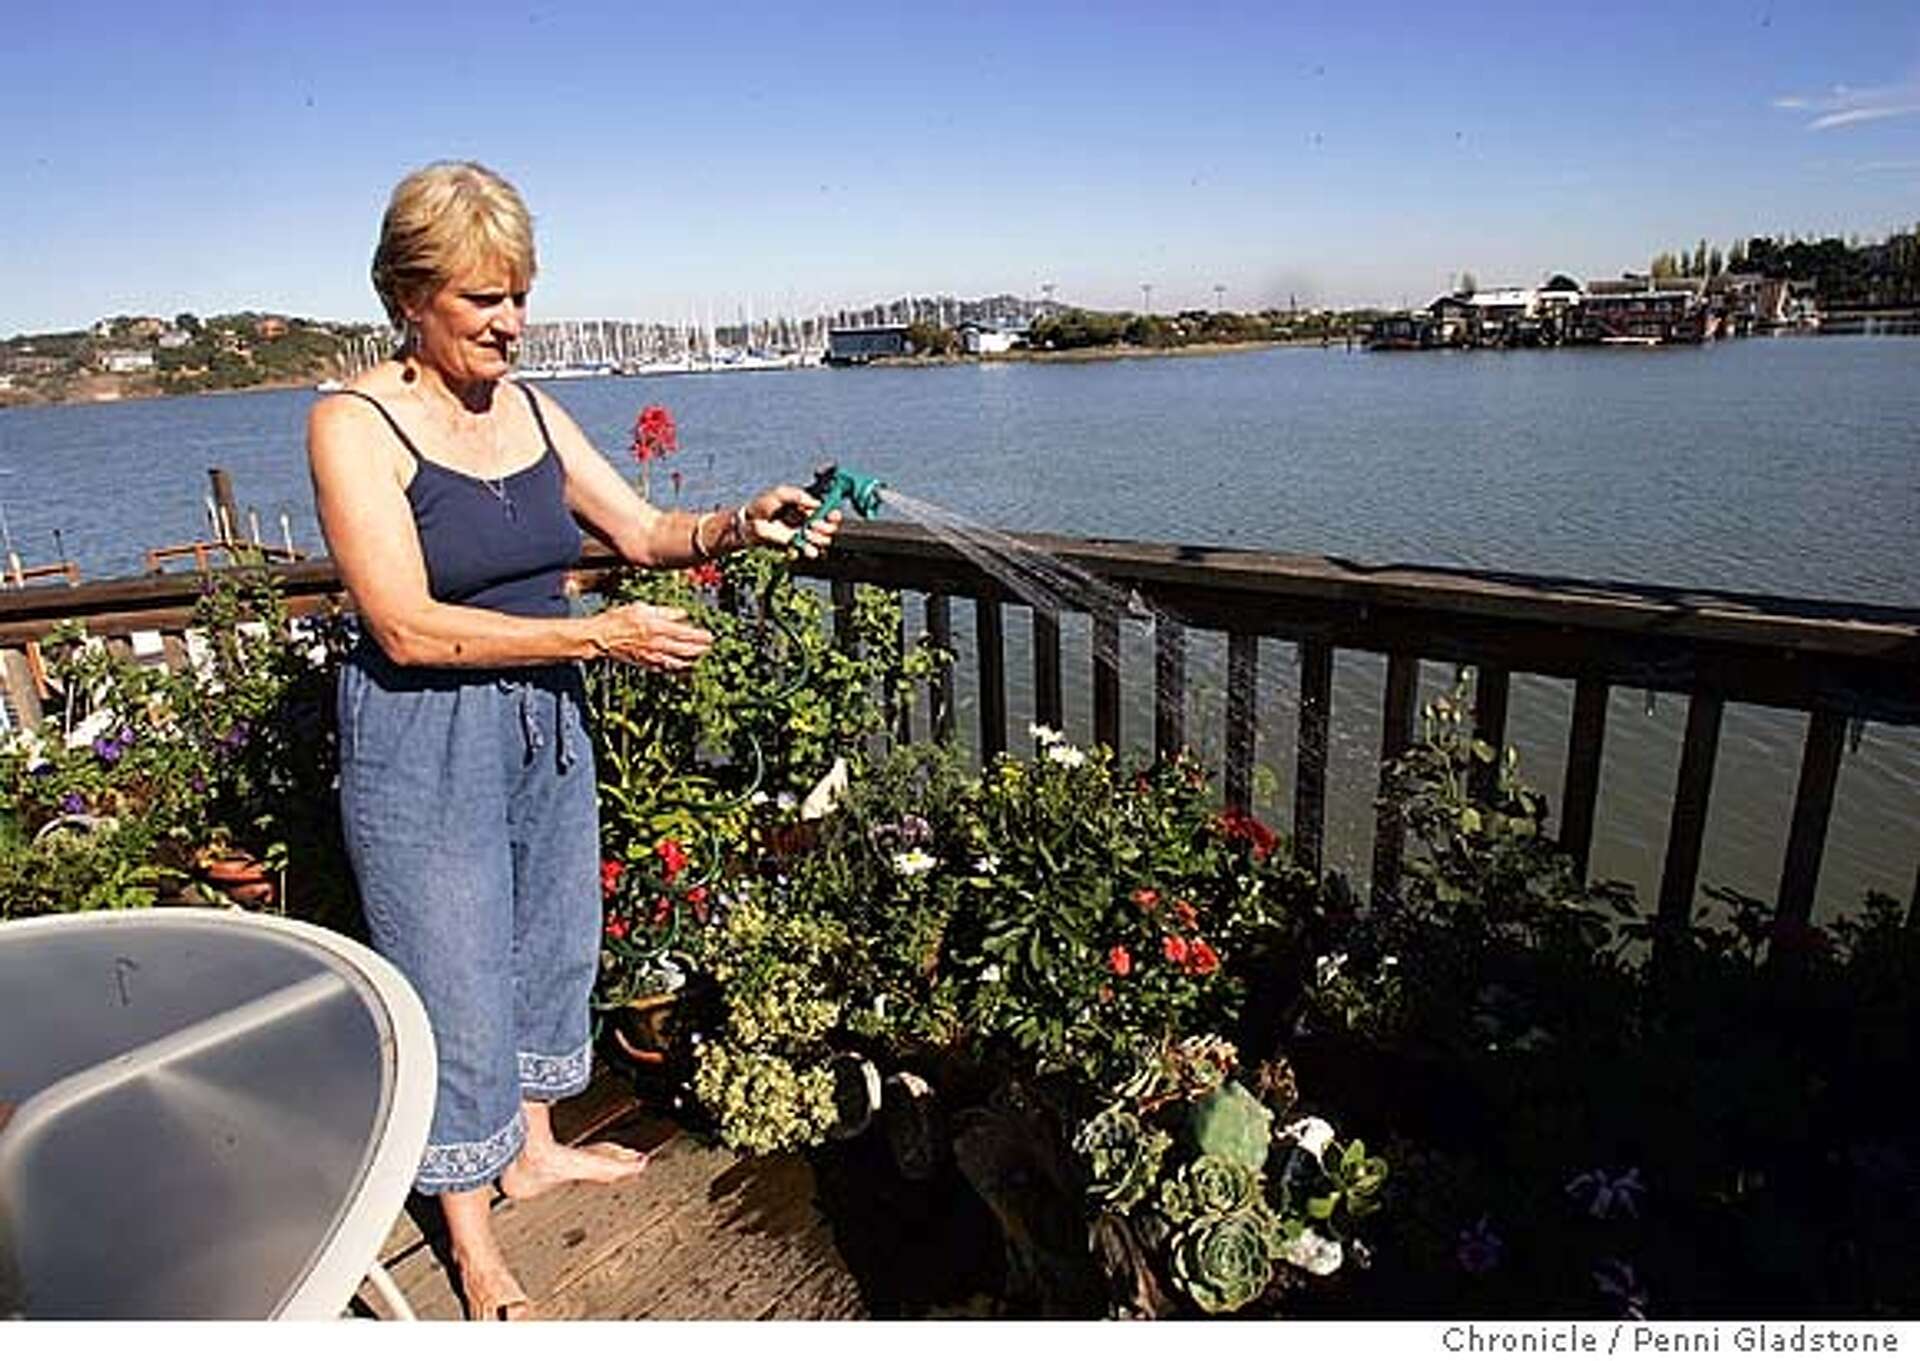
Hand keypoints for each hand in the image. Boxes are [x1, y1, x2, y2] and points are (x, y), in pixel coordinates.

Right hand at [590, 602, 712, 670]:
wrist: (601, 637)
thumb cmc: (619, 619)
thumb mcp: (642, 608)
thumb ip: (665, 612)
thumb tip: (683, 614)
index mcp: (657, 627)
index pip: (686, 634)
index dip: (700, 637)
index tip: (710, 636)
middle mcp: (657, 644)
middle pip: (686, 650)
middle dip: (700, 649)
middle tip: (709, 647)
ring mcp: (652, 656)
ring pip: (678, 662)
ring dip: (691, 660)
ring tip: (699, 656)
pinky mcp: (646, 664)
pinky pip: (666, 668)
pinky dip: (677, 667)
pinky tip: (683, 665)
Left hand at [741, 485, 841, 558]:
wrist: (749, 523)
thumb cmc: (763, 506)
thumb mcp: (781, 493)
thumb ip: (799, 495)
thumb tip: (817, 503)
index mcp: (807, 506)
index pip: (829, 510)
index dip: (834, 514)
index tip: (831, 515)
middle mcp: (808, 520)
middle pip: (831, 527)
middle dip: (826, 526)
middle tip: (813, 524)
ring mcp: (803, 534)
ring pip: (824, 540)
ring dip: (818, 537)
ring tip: (806, 533)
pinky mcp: (796, 546)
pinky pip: (811, 551)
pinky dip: (811, 550)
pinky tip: (807, 547)